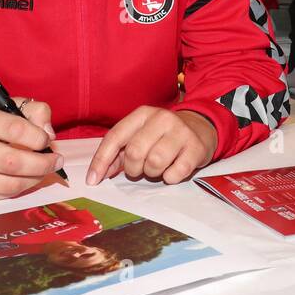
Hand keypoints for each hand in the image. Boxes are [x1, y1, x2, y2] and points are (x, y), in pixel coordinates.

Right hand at [0, 97, 62, 200]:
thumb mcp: (7, 107)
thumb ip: (34, 111)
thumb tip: (49, 134)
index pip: (15, 130)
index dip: (38, 138)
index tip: (47, 140)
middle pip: (12, 163)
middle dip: (42, 164)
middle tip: (56, 161)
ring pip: (9, 185)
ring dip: (34, 180)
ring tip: (43, 171)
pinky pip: (1, 196)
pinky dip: (20, 189)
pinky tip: (26, 178)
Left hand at [87, 107, 217, 184]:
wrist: (201, 128)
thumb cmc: (163, 136)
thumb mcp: (140, 136)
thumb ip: (118, 154)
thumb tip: (97, 175)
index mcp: (142, 114)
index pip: (115, 136)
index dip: (101, 160)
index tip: (93, 180)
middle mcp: (161, 118)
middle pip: (135, 152)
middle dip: (133, 169)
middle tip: (140, 170)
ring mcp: (181, 132)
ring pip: (154, 163)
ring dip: (152, 173)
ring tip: (158, 168)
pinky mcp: (196, 148)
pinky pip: (174, 174)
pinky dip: (169, 178)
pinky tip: (173, 170)